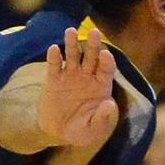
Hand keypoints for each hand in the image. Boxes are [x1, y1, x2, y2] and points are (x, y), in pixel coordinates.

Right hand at [39, 28, 119, 148]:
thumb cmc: (81, 131)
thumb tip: (110, 105)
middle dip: (93, 45)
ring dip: (72, 44)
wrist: (58, 132)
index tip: (105, 54)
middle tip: (94, 32)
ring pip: (73, 56)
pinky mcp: (54, 79)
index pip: (106, 70)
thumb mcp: (93, 129)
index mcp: (101, 86)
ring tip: (71, 31)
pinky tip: (54, 49)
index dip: (107, 62)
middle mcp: (87, 77)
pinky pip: (55, 66)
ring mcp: (70, 76)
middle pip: (91, 57)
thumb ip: (102, 118)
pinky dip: (54, 57)